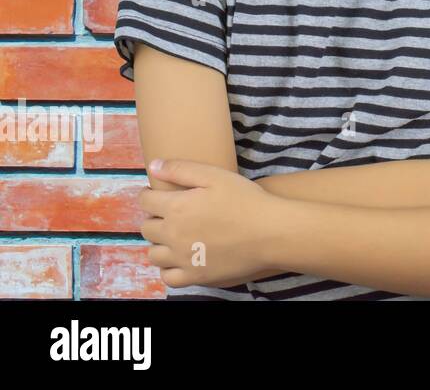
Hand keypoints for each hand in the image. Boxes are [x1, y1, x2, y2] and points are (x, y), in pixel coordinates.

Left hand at [138, 159, 282, 287]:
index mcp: (176, 207)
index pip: (146, 201)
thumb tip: (153, 166)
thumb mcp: (216, 176)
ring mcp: (183, 259)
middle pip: (147, 228)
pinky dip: (168, 269)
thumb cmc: (246, 200)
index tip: (156, 194)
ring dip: (159, 244)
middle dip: (154, 218)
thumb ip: (181, 169)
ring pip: (154, 254)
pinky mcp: (195, 276)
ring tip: (174, 237)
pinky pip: (168, 277)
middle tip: (169, 214)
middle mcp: (173, 234)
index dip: (149, 195)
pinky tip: (179, 260)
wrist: (271, 233)